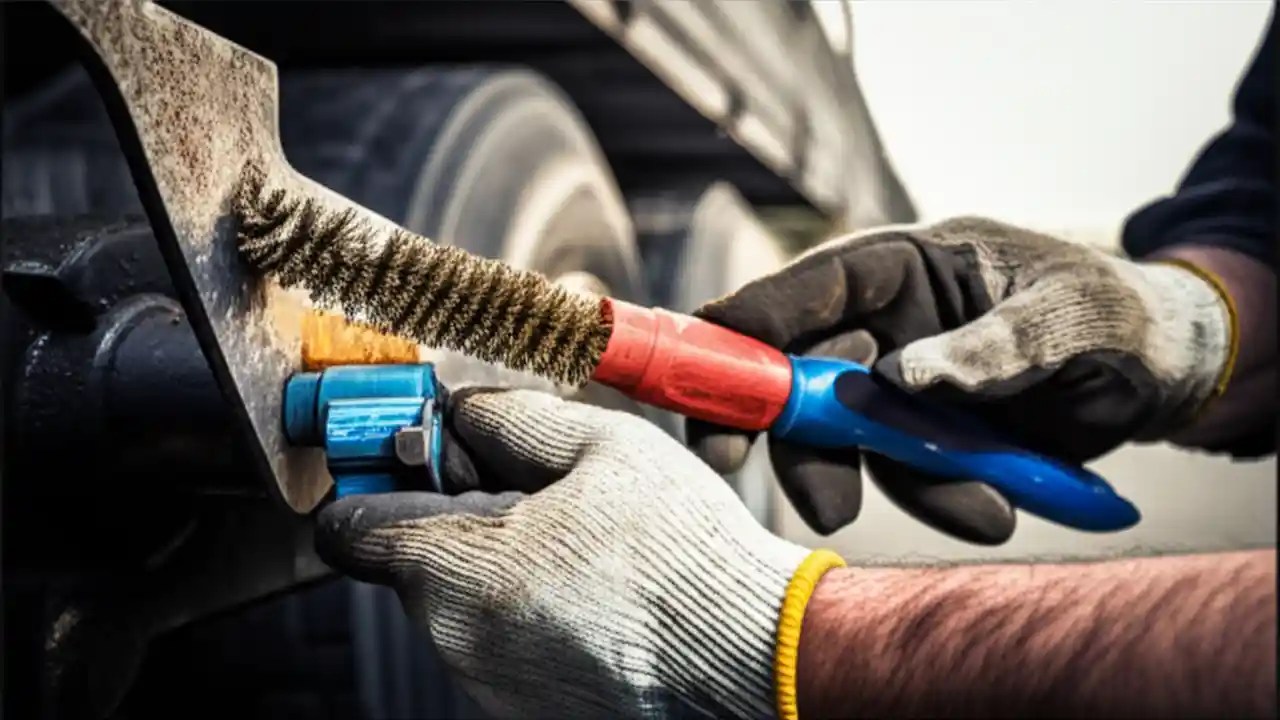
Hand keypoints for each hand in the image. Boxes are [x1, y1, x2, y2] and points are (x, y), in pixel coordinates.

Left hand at [315, 388, 821, 719]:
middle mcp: (456, 640)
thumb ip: (510, 420)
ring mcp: (491, 683)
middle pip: (412, 560)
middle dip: (456, 517)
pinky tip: (594, 589)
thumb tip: (462, 414)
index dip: (377, 481)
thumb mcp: (602, 445)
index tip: (417, 457)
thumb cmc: (684, 555)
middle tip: (533, 491)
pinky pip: (500, 639)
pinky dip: (527, 607)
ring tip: (580, 544)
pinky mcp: (526, 708)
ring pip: (461, 600)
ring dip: (497, 562)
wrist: (755, 658)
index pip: (348, 529)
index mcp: (458, 570)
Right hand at [689, 217, 1232, 542]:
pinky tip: (992, 513)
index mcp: (909, 264)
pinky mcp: (920, 436)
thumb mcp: (1070, 315)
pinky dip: (934, 499)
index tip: (705, 363)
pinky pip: (898, 474)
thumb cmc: (1116, 313)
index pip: (811, 285)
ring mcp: (897, 383)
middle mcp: (886, 322)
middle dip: (781, 429)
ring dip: (883, 481)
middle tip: (753, 469)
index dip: (750, 321)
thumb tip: (902, 378)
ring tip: (983, 514)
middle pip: (797, 371)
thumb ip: (991, 343)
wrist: (1158, 371)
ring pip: (842, 437)